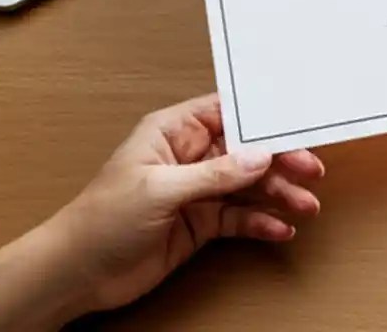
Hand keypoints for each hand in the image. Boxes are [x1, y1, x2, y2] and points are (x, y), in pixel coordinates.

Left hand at [53, 94, 324, 313]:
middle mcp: (189, 157)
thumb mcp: (160, 189)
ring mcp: (197, 191)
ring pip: (249, 185)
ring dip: (278, 194)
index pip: (227, 113)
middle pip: (246, 150)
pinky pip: (239, 216)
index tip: (295, 126)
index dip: (262, 118)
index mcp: (172, 132)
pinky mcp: (200, 223)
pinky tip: (279, 228)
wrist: (76, 273)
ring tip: (304, 206)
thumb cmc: (100, 220)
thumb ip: (214, 174)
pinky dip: (261, 221)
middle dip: (280, 160)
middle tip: (310, 170)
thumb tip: (259, 156)